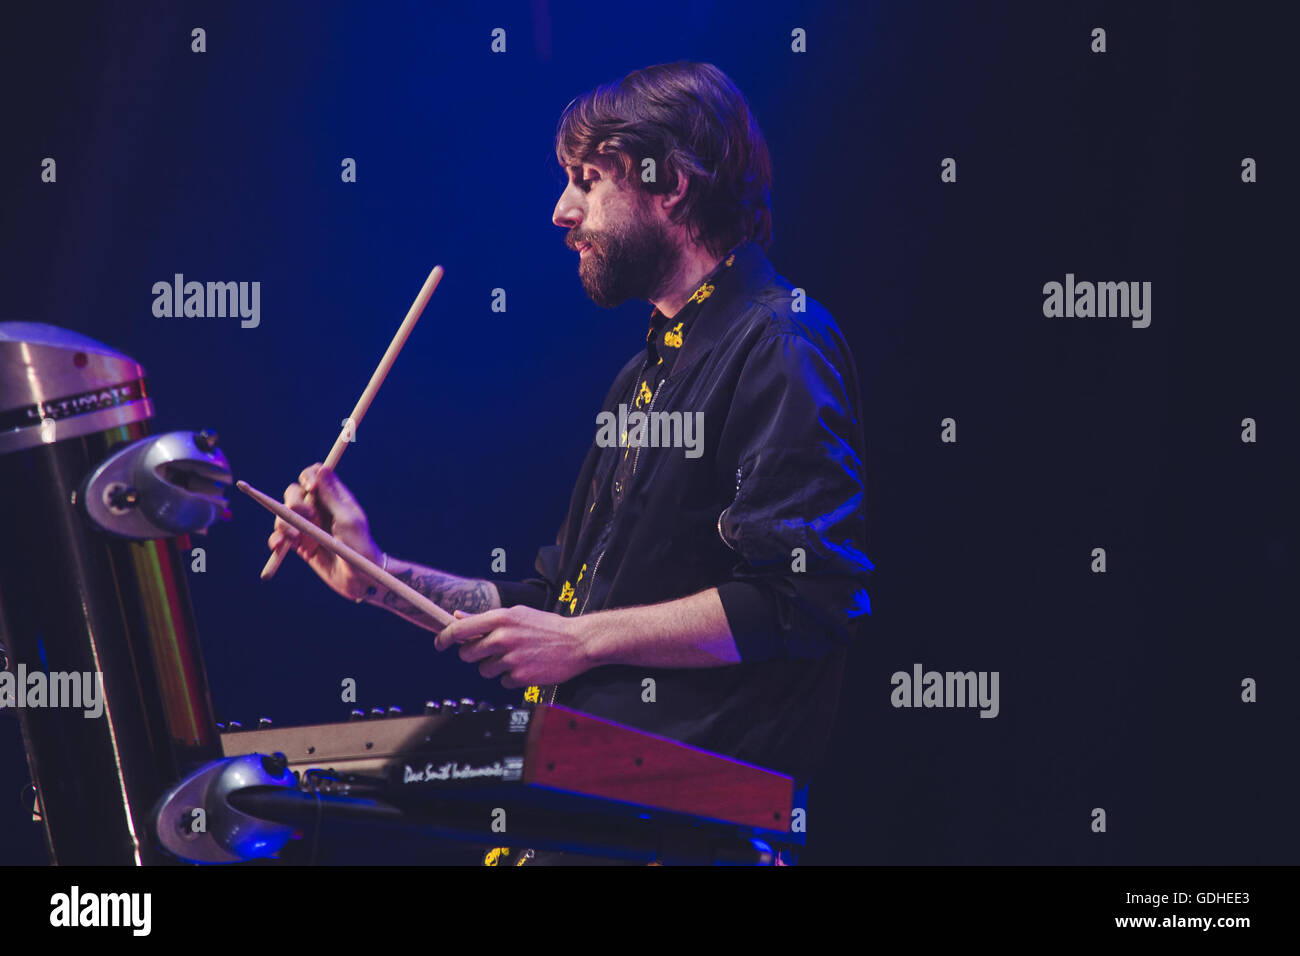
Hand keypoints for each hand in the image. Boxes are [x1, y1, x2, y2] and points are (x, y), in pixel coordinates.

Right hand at [267, 463, 383, 600]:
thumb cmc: (360, 548)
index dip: (308, 477)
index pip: (314, 475)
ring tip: (296, 539)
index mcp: (334, 498)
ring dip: (284, 524)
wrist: (358, 580)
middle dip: (294, 502)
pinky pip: (280, 536)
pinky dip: (276, 539)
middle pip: (294, 492)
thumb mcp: (349, 520)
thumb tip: (322, 468)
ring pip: (283, 514)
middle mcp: (319, 509)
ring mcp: (307, 526)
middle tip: (308, 517)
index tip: (311, 489)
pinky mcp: (299, 544)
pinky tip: (280, 546)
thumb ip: (332, 496)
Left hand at [435, 606, 595, 688]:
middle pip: (467, 654)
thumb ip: (487, 618)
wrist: (578, 642)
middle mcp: (503, 637)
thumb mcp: (517, 614)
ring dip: (493, 667)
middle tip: (488, 651)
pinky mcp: (520, 677)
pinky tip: (525, 666)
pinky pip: (502, 681)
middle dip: (473, 655)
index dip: (444, 638)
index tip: (439, 643)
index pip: (460, 629)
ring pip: (484, 670)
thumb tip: (459, 616)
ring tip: (514, 657)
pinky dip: (510, 677)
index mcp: (501, 617)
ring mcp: (511, 658)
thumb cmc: (547, 626)